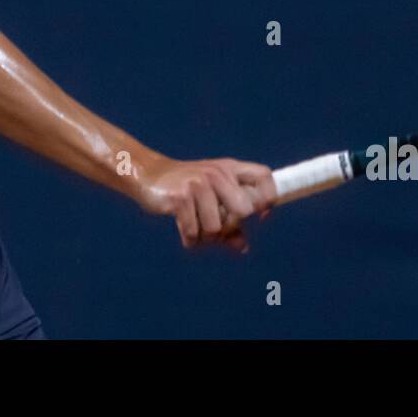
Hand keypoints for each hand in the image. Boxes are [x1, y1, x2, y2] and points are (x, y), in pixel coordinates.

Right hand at [137, 157, 276, 252]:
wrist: (149, 175)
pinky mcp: (181, 197)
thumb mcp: (212, 198)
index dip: (269, 199)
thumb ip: (230, 221)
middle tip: (217, 225)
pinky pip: (195, 232)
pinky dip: (190, 238)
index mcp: (230, 169)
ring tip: (196, 227)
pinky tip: (183, 229)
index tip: (260, 217)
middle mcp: (217, 173)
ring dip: (206, 236)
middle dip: (232, 226)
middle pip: (245, 210)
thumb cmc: (187, 189)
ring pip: (217, 227)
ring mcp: (199, 183)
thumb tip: (243, 247)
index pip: (264, 176)